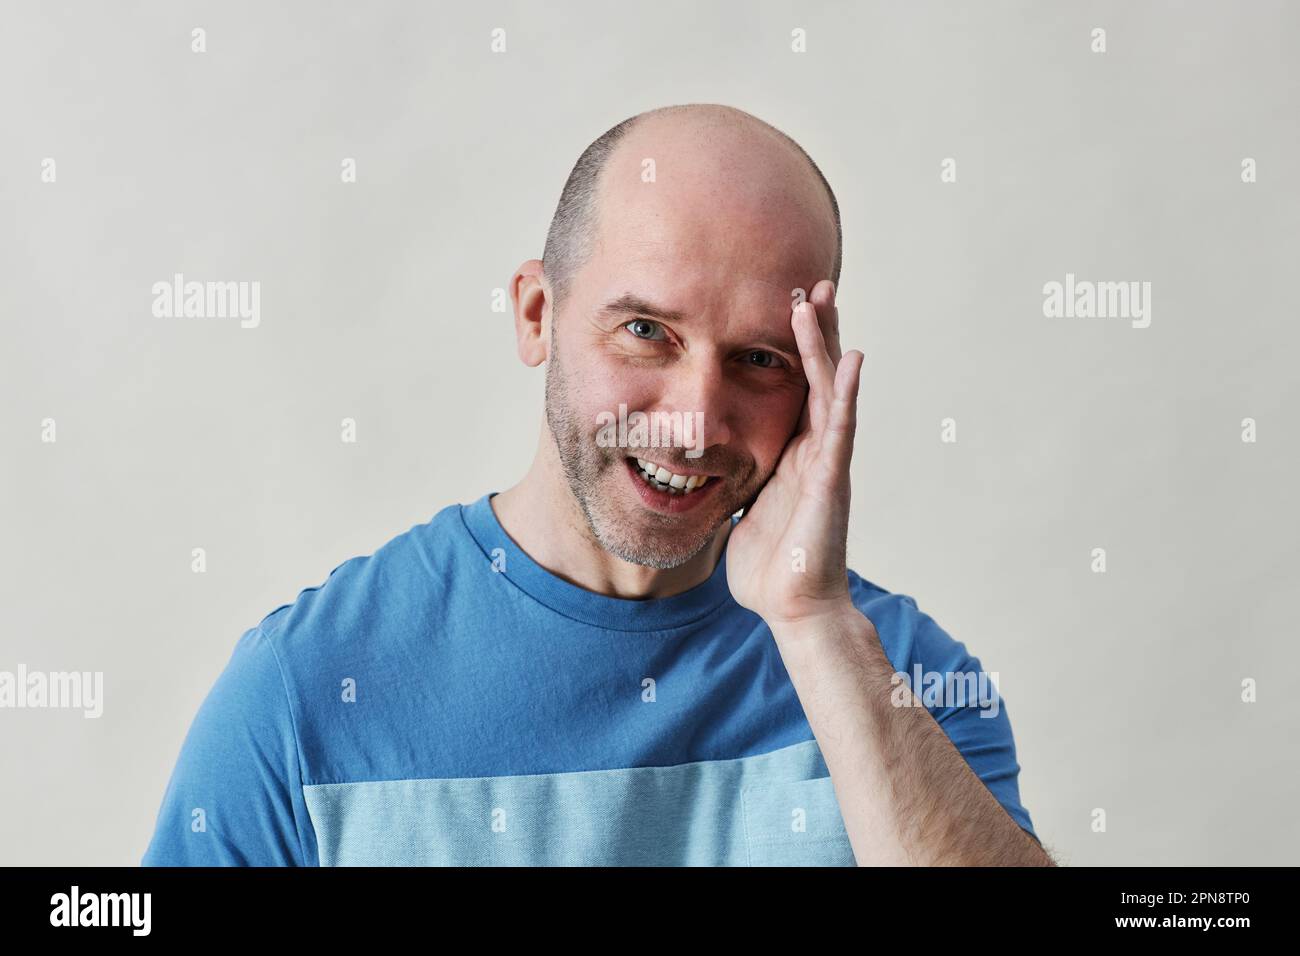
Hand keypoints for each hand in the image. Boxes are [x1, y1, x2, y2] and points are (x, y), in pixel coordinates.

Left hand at [725, 279, 864, 627]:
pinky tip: (853, 359)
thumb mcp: (739, 508)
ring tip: (819, 297)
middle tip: (810, 281)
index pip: (795, 387)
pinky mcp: (831, 481)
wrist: (792, 608)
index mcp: (791, 453)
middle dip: (814, 329)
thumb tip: (699, 467)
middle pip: (818, 376)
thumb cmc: (768, 567)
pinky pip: (840, 429)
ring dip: (824, 343)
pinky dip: (847, 392)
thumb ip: (732, 480)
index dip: (791, 347)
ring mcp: (827, 463)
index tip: (782, 305)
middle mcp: (814, 450)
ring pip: (829, 389)